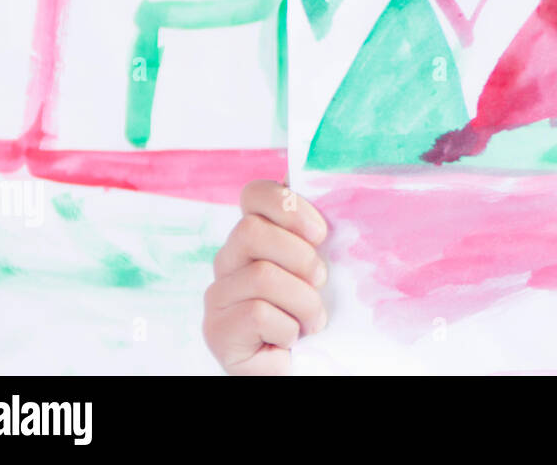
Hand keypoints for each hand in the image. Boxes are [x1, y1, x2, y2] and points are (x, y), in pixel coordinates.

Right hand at [202, 180, 329, 374]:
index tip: (320, 233)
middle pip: (250, 231)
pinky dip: (287, 328)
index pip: (254, 194)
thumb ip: (318, 236)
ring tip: (312, 320)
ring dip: (303, 301)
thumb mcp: (321, 268)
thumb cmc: (313, 312)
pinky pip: (258, 313)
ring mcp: (218, 295)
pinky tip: (291, 338)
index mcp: (254, 236)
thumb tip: (338, 192)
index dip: (287, 205)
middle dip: (300, 257)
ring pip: (261, 276)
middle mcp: (228, 261)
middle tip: (321, 282)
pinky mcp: (218, 330)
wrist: (301, 364)